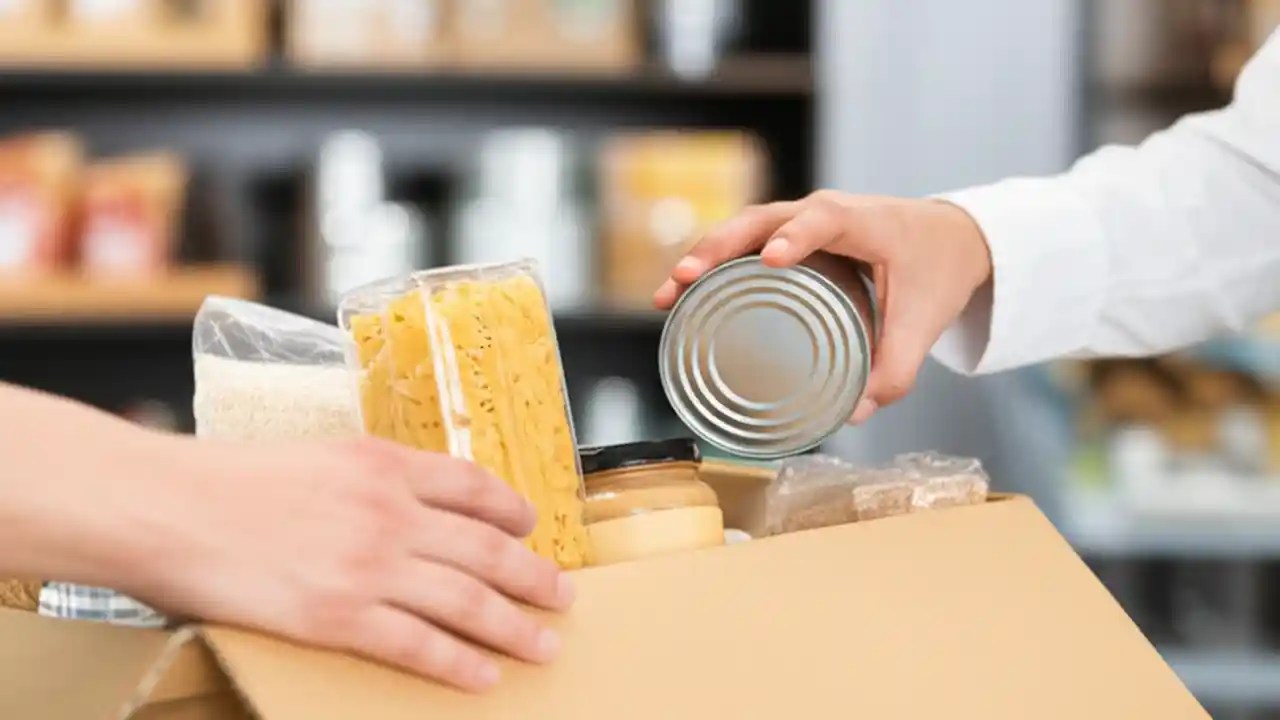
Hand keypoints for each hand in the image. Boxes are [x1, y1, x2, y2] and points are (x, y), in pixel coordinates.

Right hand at [124, 435, 571, 691]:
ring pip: (467, 599)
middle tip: (562, 595)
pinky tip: (484, 676)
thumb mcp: (314, 455)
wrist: (166, 507)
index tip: (531, 526)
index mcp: (383, 464)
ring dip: (515, 625)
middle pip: (487, 547)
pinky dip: (458, 663)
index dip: (511, 509)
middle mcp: (391, 511)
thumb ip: (365, 477)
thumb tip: (399, 502)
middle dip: (533, 576)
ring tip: (545, 643)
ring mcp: (370, 565)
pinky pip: (418, 645)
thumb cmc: (225, 479)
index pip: (472, 486)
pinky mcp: (340, 616)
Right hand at [654, 192, 991, 422]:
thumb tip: (856, 412)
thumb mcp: (925, 318)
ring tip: (668, 295)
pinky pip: (743, 245)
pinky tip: (682, 297)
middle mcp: (821, 212)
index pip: (821, 220)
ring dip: (703, 258)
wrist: (948, 235)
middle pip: (759, 220)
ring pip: (741, 230)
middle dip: (718, 249)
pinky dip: (712, 267)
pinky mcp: (788, 238)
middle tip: (685, 279)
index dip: (795, 236)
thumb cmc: (935, 268)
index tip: (771, 261)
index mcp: (860, 221)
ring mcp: (799, 222)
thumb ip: (898, 367)